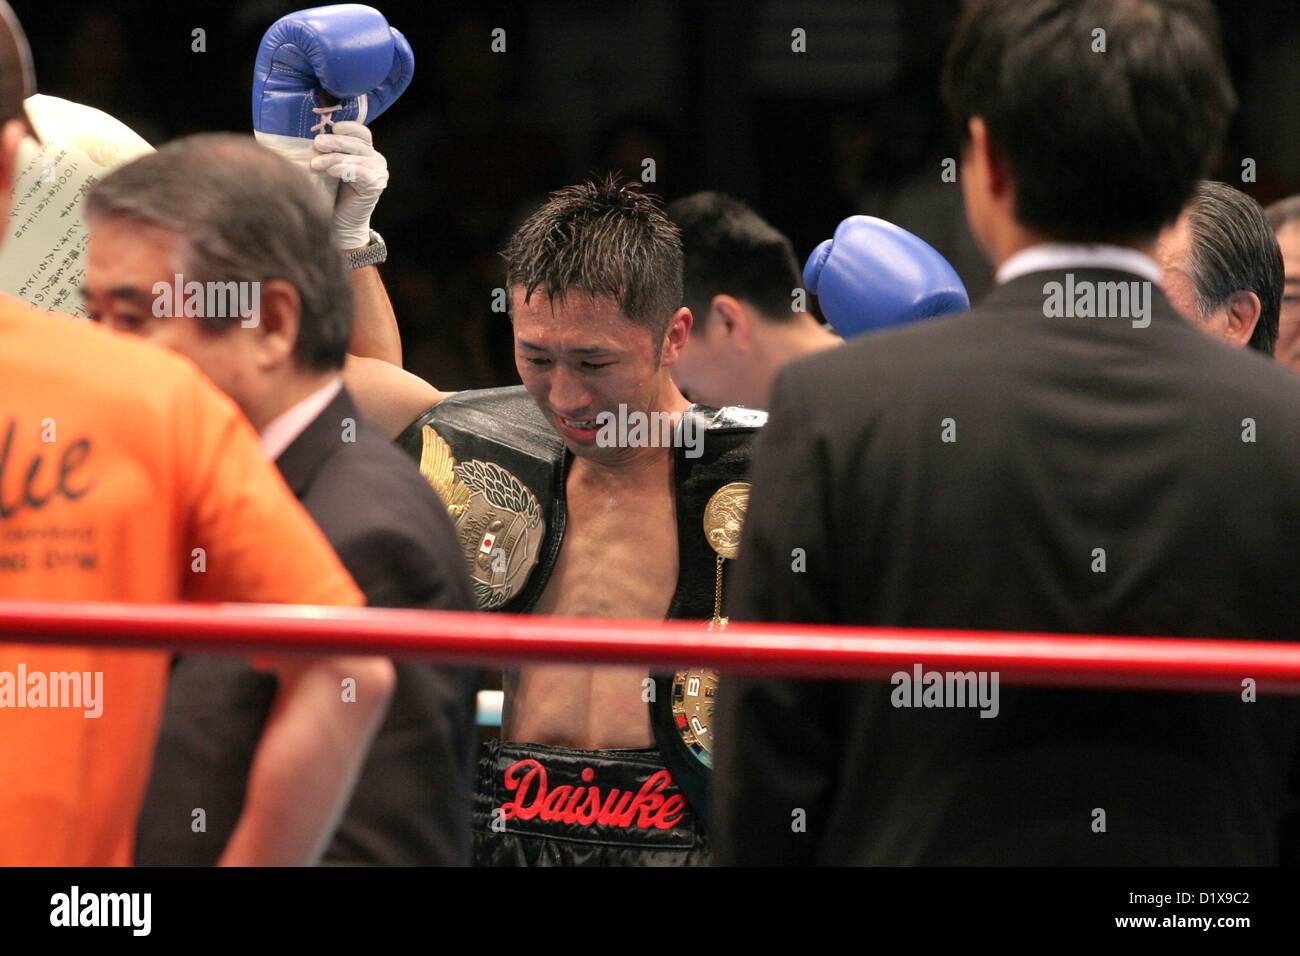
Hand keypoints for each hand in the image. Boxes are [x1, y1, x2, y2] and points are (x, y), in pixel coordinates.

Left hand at [311, 121, 388, 249]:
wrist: (343, 222)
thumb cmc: (334, 194)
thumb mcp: (332, 166)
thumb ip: (332, 151)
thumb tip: (317, 137)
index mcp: (367, 151)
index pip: (361, 132)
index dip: (347, 128)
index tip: (331, 129)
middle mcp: (376, 159)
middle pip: (357, 143)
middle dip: (335, 142)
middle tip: (317, 144)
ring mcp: (379, 172)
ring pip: (356, 157)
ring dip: (333, 158)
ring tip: (316, 164)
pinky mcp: (376, 185)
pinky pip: (359, 172)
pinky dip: (343, 169)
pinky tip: (330, 172)